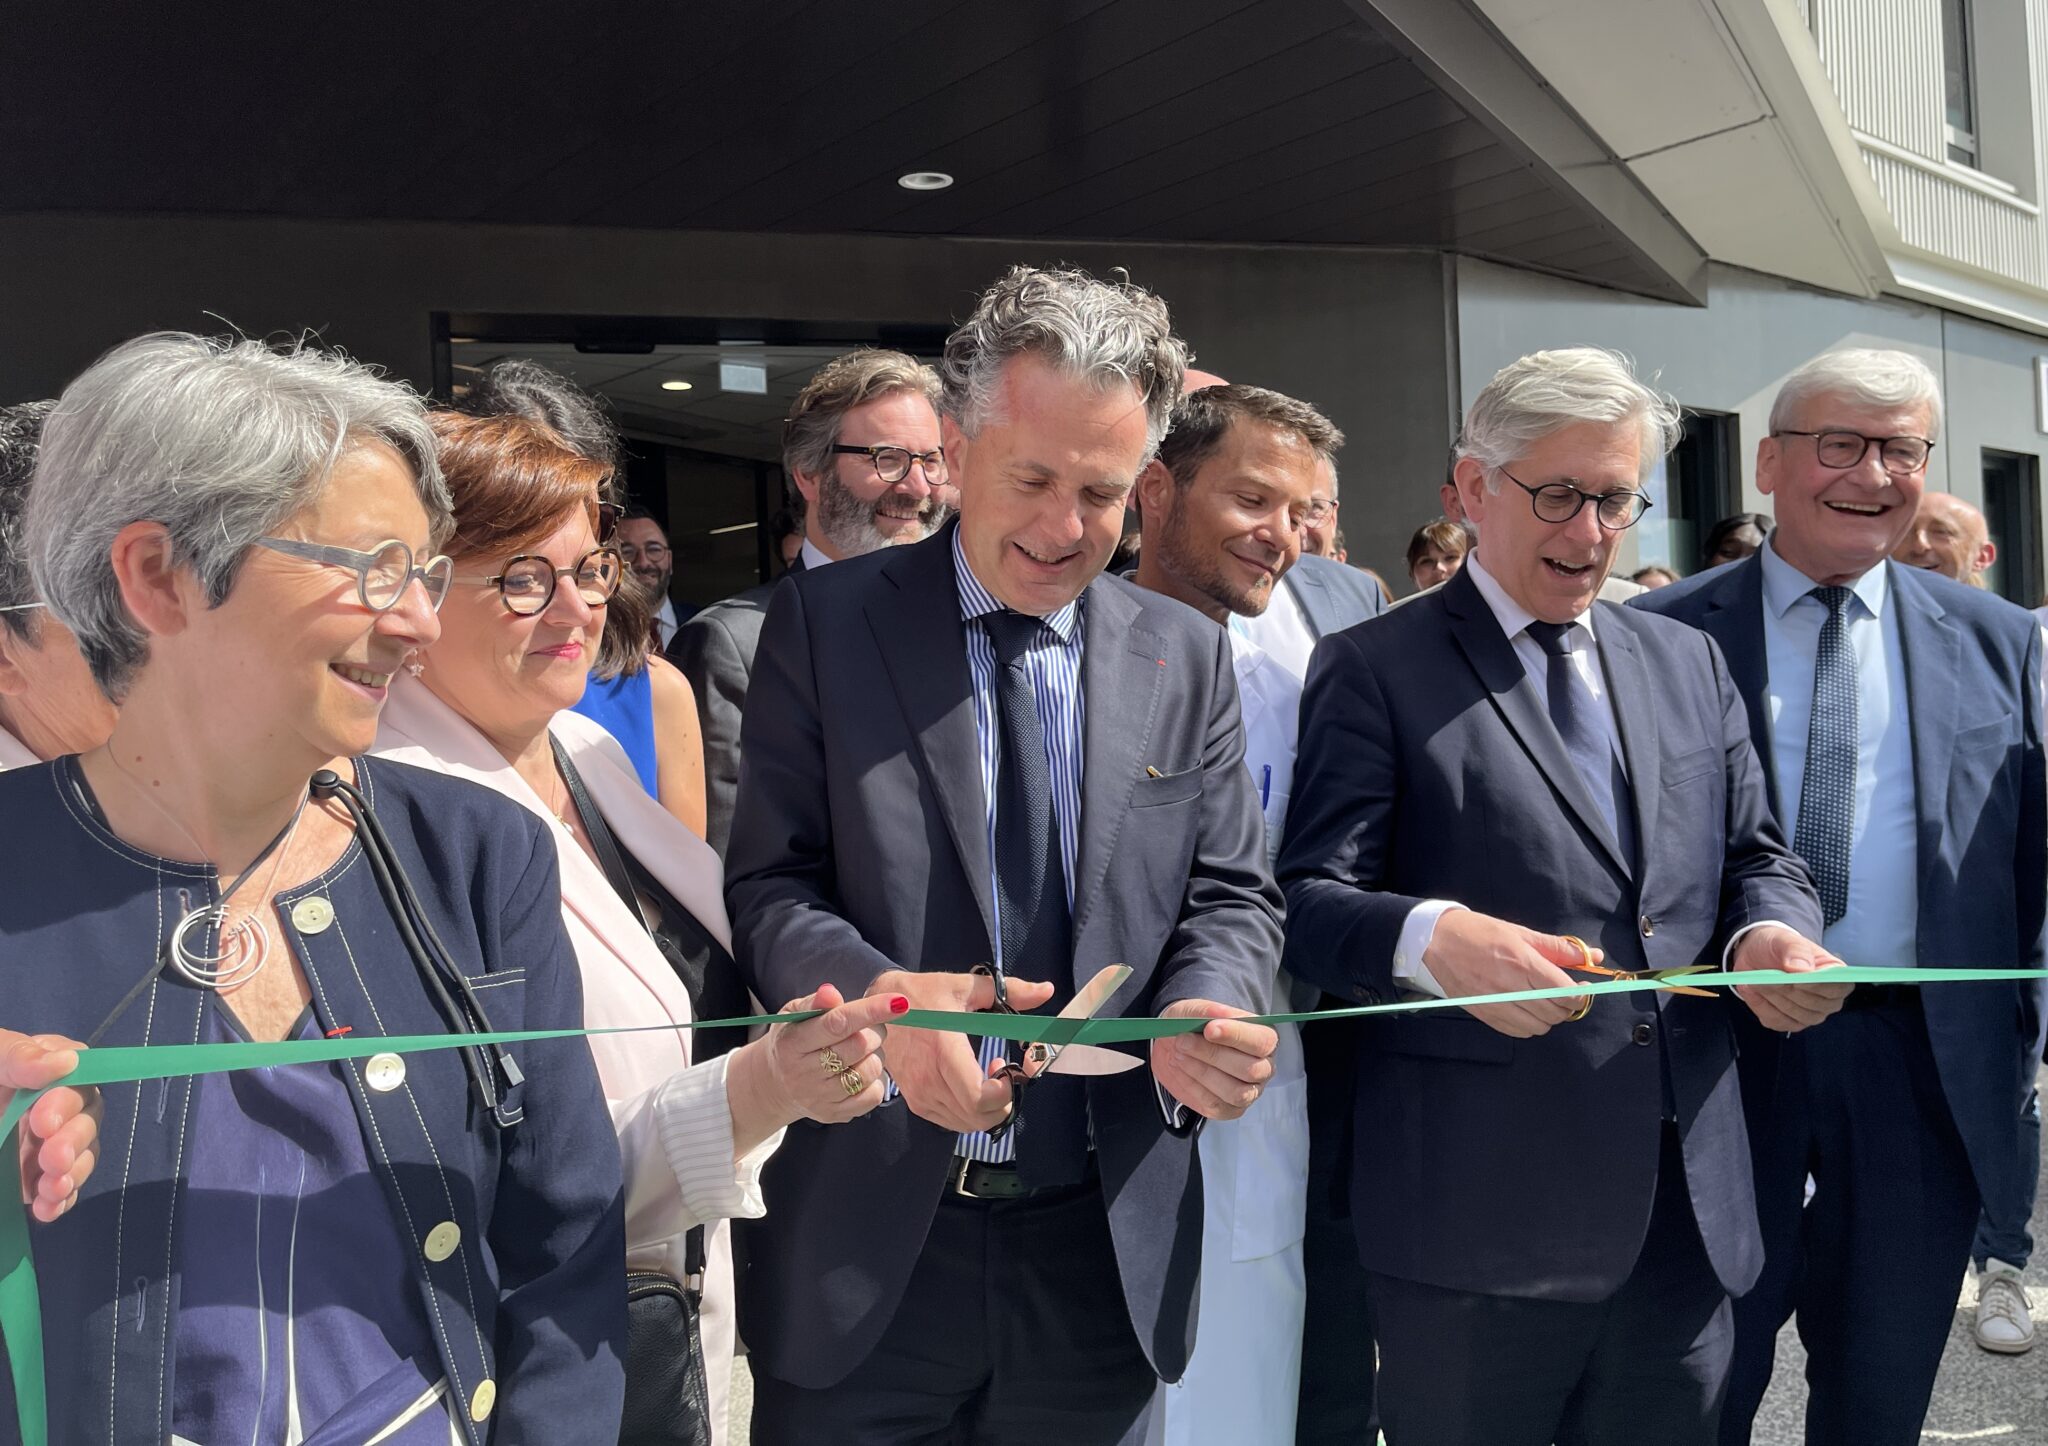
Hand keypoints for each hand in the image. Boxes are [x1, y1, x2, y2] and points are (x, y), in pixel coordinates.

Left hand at [3, 1031, 97, 1222]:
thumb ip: (19, 1056)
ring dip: (71, 1176)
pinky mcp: (41, 1177)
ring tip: (51, 1190)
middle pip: (86, 1123)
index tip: (42, 1123)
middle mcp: (62, 1109)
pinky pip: (63, 1190)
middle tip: (52, 1159)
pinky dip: (59, 1201)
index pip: (78, 1083)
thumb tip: (67, 1061)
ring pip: (82, 1159)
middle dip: (73, 1143)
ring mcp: (53, 1144)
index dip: (67, 1104)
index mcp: (52, 1073)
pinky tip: (46, 1208)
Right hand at [724, 984, 902, 1155]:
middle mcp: (803, 1073)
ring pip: (868, 1071)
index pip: (837, 1024)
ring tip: (862, 1050)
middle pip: (858, 1047)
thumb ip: (815, 1003)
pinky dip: (875, 1080)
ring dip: (875, 1055)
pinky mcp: (832, 1114)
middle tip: (870, 1027)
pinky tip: (860, 1070)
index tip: (898, 1001)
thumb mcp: (794, 1015)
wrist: (775, 1083)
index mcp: (792, 1043)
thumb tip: (831, 992)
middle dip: (874, 1032)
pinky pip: (872, 1096)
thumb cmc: (792, 1040)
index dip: (870, 1010)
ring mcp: (818, 1097)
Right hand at [866, 969, 1054, 1133]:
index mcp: (943, 1052)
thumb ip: (1009, 991)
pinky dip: (970, 1111)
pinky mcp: (916, 1103)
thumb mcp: (964, 986)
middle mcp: (929, 1082)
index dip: (1004, 1094)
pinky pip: (952, 1121)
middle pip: (978, 1118)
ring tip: (989, 1075)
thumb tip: (1046, 991)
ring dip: (987, 1107)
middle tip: (1005, 1072)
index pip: (978, 1099)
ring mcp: (920, 1096)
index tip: (1013, 1072)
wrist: (877, 1008)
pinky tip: (971, 1084)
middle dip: (1003, 1102)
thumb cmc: (922, 996)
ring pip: (967, 1124)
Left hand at [1151, 1000, 1277, 1120]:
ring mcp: (1250, 1092)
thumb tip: (1219, 1015)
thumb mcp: (1197, 1010)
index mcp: (1265, 1039)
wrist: (1179, 1044)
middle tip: (1182, 1041)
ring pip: (1235, 1092)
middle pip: (1250, 1070)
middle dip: (1212, 1055)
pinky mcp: (1230, 1109)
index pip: (1262, 1041)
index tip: (1209, 1029)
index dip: (1237, 1036)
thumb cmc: (1196, 1025)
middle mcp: (1264, 1068)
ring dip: (1201, 1072)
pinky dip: (1193, 1086)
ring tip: (1178, 1055)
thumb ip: (1209, 1011)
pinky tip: (1179, 1069)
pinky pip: (1216, 1105)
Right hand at [1422, 911, 1598, 1037]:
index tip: (1583, 987)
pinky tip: (1526, 1009)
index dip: (1581, 994)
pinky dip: (1530, 1025)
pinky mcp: (1484, 1015)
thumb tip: (1591, 956)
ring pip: (1540, 1026)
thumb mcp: (1520, 932)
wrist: (1435, 942)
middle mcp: (1511, 987)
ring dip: (1549, 1016)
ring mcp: (1496, 1004)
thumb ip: (1557, 948)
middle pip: (1556, 1012)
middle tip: (1564, 992)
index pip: (1565, 992)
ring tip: (1544, 1001)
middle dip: (1567, 1005)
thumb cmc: (1478, 932)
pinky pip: (1519, 1032)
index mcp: (1523, 962)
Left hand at [1731, 926, 1850, 1031]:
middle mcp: (1829, 998)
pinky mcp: (1790, 1022)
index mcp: (1835, 973)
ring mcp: (1811, 1014)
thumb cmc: (1777, 946)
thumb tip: (1804, 970)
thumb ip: (1796, 951)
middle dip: (1786, 990)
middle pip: (1814, 1005)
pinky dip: (1760, 1006)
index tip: (1795, 979)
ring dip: (1772, 997)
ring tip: (1756, 980)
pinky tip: (1751, 990)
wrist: (1757, 955)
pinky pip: (1777, 1022)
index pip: (1839, 987)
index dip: (1817, 986)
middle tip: (1766, 976)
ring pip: (1795, 1015)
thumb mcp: (1784, 939)